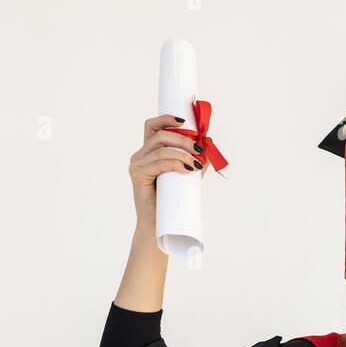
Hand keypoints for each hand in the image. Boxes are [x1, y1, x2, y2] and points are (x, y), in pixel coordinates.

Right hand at [128, 113, 207, 230]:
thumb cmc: (172, 203)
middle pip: (159, 135)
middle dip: (182, 139)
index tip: (184, 121)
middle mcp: (139, 156)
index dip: (166, 119)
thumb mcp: (186, 176)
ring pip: (160, 149)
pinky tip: (187, 169)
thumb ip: (195, 160)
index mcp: (148, 153)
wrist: (159, 227)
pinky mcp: (137, 176)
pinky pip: (158, 163)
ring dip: (182, 153)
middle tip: (199, 149)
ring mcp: (136, 166)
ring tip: (197, 165)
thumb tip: (209, 143)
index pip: (152, 126)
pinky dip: (175, 163)